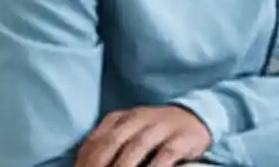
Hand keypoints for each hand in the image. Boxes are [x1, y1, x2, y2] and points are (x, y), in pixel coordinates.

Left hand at [77, 105, 209, 166]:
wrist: (195, 117)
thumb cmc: (155, 132)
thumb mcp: (129, 131)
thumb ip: (107, 143)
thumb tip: (83, 163)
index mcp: (121, 117)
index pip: (95, 140)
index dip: (84, 161)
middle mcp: (139, 118)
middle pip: (112, 142)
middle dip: (98, 165)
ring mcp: (161, 126)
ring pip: (137, 146)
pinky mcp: (181, 137)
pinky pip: (166, 153)